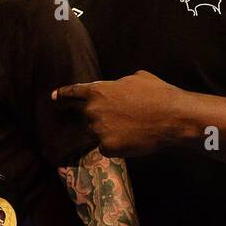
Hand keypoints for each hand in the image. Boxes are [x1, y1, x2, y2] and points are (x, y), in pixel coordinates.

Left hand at [53, 70, 184, 155]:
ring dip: (109, 132)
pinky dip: (116, 146)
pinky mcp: (107, 147)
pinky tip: (132, 140)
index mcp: (97, 91)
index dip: (63, 94)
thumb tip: (117, 88)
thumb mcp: (136, 78)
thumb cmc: (157, 94)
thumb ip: (118, 84)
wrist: (172, 116)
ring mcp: (98, 130)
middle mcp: (93, 111)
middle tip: (121, 119)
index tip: (54, 97)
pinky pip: (106, 148)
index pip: (74, 93)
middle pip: (88, 117)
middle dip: (100, 118)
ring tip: (130, 129)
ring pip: (97, 133)